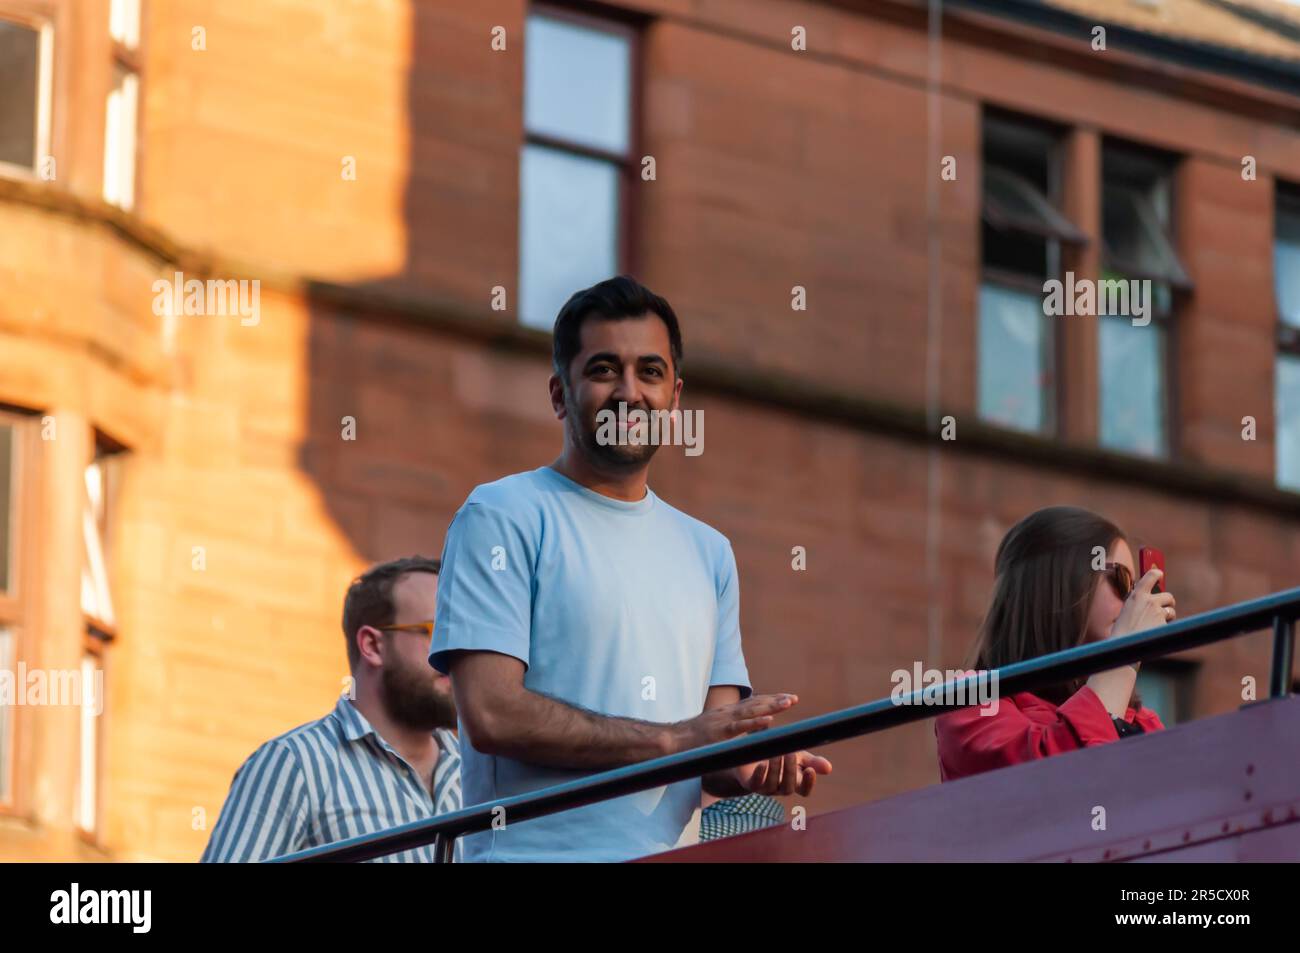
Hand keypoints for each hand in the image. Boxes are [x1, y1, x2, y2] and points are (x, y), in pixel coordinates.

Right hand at [671, 693, 796, 752]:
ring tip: (788, 703)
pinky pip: (740, 727)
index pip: (752, 703)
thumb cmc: (690, 740)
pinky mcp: (719, 733)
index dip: (770, 700)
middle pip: (755, 703)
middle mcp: (726, 713)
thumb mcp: (711, 730)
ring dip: (771, 706)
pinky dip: (756, 723)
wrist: (670, 742)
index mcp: (726, 713)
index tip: (787, 698)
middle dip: (776, 700)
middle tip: (794, 698)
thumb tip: (740, 733)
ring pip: (751, 711)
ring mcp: (723, 722)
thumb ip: (726, 729)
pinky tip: (770, 721)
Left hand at [738, 750, 832, 796]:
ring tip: (776, 753)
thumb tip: (829, 768)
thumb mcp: (797, 756)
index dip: (808, 783)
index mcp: (793, 782)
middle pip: (788, 788)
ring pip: (772, 784)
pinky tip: (763, 764)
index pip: (804, 790)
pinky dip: (760, 774)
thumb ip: (812, 762)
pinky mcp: (750, 783)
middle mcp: (779, 787)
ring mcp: (764, 788)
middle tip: (791, 754)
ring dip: (775, 769)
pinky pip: (755, 783)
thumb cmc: (778, 755)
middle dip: (790, 771)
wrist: (750, 755)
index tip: (810, 770)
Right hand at [1111, 568, 1176, 637]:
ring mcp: (1158, 613)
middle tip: (1164, 608)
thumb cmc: (1122, 629)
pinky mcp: (1165, 624)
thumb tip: (1152, 600)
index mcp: (1137, 595)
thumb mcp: (1127, 610)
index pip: (1151, 575)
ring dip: (1167, 616)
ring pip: (1171, 611)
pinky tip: (1154, 632)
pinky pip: (1169, 623)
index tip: (1159, 574)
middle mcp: (1150, 601)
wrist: (1123, 645)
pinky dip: (1165, 627)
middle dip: (1168, 602)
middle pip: (1168, 596)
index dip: (1157, 574)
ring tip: (1155, 624)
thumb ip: (1139, 603)